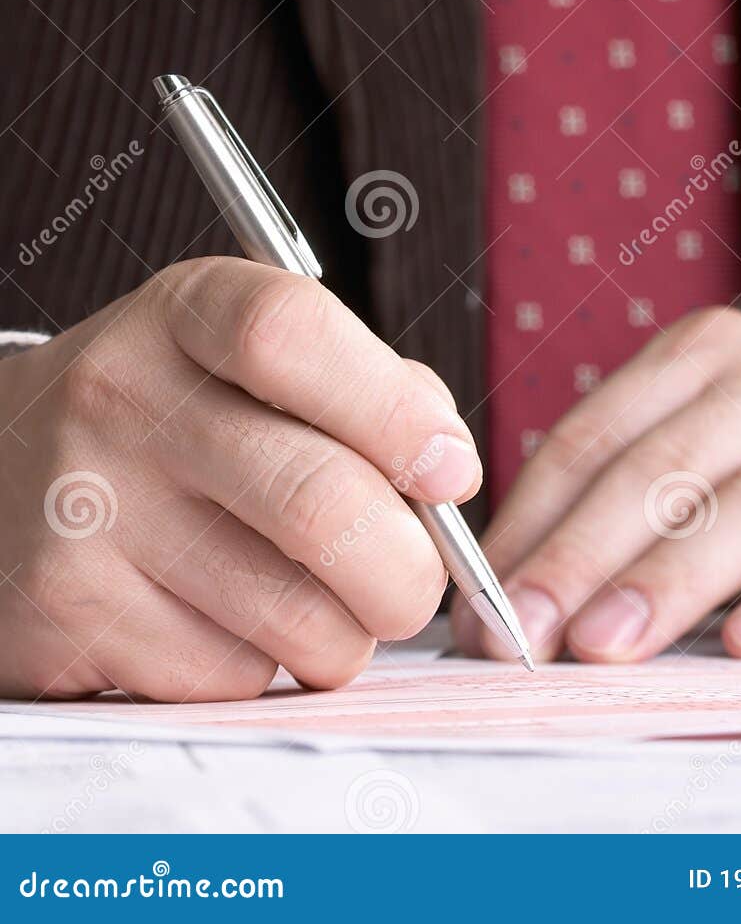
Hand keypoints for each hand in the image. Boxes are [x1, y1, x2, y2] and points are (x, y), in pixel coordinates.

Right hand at [0, 258, 481, 699]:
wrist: (5, 473)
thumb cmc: (175, 410)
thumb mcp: (250, 355)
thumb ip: (362, 386)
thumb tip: (445, 468)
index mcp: (185, 310)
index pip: (293, 334)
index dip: (397, 412)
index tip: (450, 470)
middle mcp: (122, 399)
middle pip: (319, 502)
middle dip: (408, 568)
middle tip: (414, 577)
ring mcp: (89, 512)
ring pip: (296, 616)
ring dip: (345, 632)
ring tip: (319, 599)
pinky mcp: (74, 618)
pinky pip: (233, 676)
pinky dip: (265, 666)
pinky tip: (227, 618)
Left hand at [452, 307, 740, 663]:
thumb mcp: (717, 446)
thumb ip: (629, 499)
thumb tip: (509, 598)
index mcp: (707, 353)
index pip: (597, 436)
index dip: (532, 522)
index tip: (482, 605)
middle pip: (665, 468)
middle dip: (583, 556)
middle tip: (523, 636)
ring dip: (673, 579)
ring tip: (608, 645)